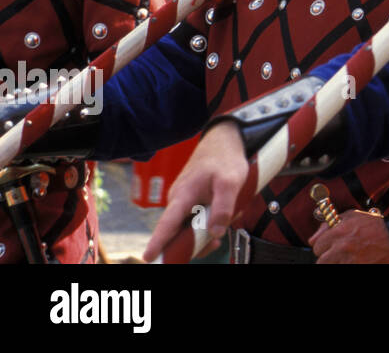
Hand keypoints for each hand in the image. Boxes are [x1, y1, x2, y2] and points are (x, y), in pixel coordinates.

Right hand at [143, 121, 247, 262]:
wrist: (224, 140)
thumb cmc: (225, 158)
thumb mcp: (230, 182)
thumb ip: (223, 207)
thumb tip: (215, 233)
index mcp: (183, 195)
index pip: (167, 224)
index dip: (158, 242)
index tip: (149, 257)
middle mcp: (178, 200)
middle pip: (179, 232)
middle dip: (195, 243)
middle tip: (215, 243)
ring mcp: (184, 201)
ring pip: (190, 226)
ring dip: (207, 230)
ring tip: (229, 217)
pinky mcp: (191, 200)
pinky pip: (196, 218)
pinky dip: (210, 221)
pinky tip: (226, 213)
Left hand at [310, 210, 388, 263]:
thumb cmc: (376, 227)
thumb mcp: (353, 216)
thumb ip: (330, 225)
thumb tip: (312, 238)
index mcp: (339, 232)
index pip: (317, 246)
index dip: (324, 246)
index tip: (330, 246)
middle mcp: (342, 247)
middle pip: (321, 261)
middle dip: (328, 258)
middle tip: (338, 254)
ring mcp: (349, 260)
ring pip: (331, 266)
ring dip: (337, 263)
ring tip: (348, 257)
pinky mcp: (356, 267)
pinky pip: (343, 267)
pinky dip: (347, 264)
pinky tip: (355, 260)